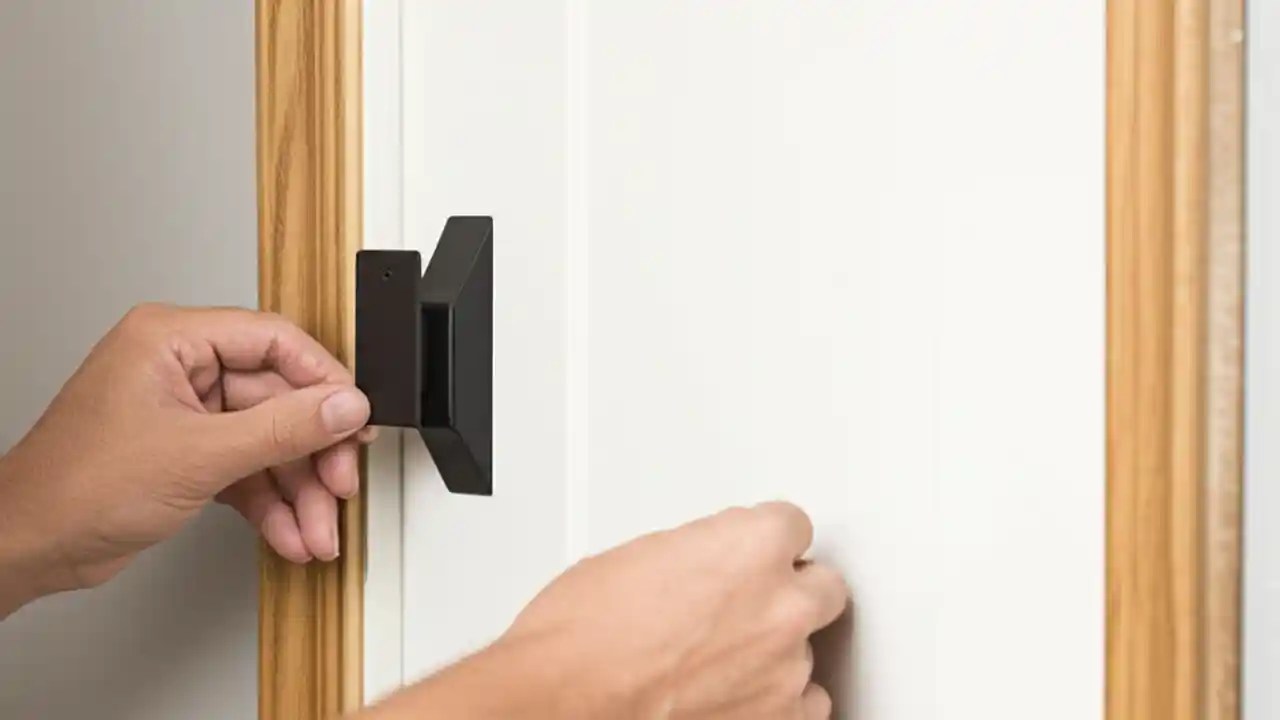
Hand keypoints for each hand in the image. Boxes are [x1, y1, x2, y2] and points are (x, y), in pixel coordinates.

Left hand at [0, 304, 371, 612]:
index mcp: (171, 339)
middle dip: (311, 456)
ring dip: (296, 491)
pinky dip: (270, 504)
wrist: (28, 547)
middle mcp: (180, 369)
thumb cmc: (75, 488)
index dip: (323, 380)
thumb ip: (283, 428)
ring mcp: (184, 413)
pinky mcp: (186, 453)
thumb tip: (344, 406)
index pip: (275, 341)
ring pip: (267, 442)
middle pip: (278, 400)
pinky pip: (247, 469)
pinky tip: (289, 532)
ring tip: (316, 529)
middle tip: (338, 485)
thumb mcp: (199, 455)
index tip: (354, 417)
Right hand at [371, 503, 846, 718]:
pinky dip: (777, 704)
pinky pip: (807, 706)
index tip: (750, 555)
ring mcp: (785, 670)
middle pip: (823, 584)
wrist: (562, 703)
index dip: (764, 542)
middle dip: (788, 591)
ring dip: (776, 652)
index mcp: (751, 545)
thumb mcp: (640, 557)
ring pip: (809, 650)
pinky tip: (737, 697)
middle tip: (744, 606)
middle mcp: (781, 604)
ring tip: (721, 661)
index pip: (794, 524)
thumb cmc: (580, 639)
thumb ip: (700, 554)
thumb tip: (706, 566)